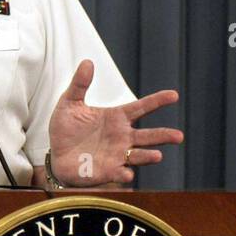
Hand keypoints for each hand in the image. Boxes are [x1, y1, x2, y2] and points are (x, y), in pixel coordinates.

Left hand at [48, 59, 183, 185]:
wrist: (56, 156)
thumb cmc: (66, 129)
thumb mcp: (70, 104)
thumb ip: (80, 85)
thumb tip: (87, 62)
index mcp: (117, 118)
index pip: (141, 107)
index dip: (157, 101)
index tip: (174, 95)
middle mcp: (123, 137)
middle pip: (149, 135)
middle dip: (164, 135)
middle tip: (178, 136)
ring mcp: (118, 155)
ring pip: (139, 156)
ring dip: (149, 156)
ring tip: (157, 156)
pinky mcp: (109, 171)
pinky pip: (120, 173)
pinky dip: (125, 174)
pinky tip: (127, 174)